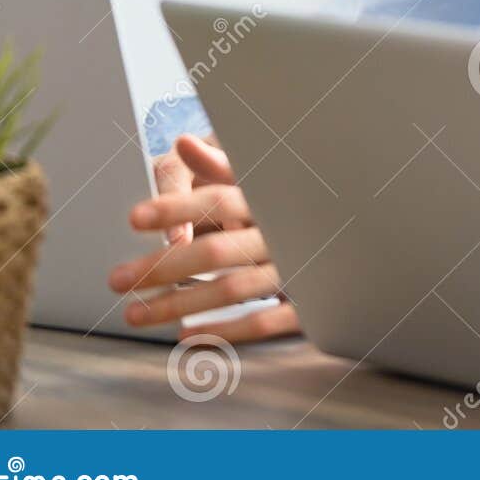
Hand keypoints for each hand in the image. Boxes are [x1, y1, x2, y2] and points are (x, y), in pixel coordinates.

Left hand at [109, 133, 299, 342]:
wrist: (363, 239)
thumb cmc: (297, 206)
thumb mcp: (265, 178)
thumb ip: (222, 164)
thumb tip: (183, 142)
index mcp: (271, 198)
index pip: (218, 198)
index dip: (176, 207)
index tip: (134, 218)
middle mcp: (284, 233)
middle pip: (217, 251)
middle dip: (162, 267)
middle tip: (117, 280)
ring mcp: (299, 270)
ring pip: (233, 290)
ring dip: (182, 304)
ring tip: (137, 313)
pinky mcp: (309, 304)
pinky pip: (264, 323)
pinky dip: (225, 331)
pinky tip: (188, 336)